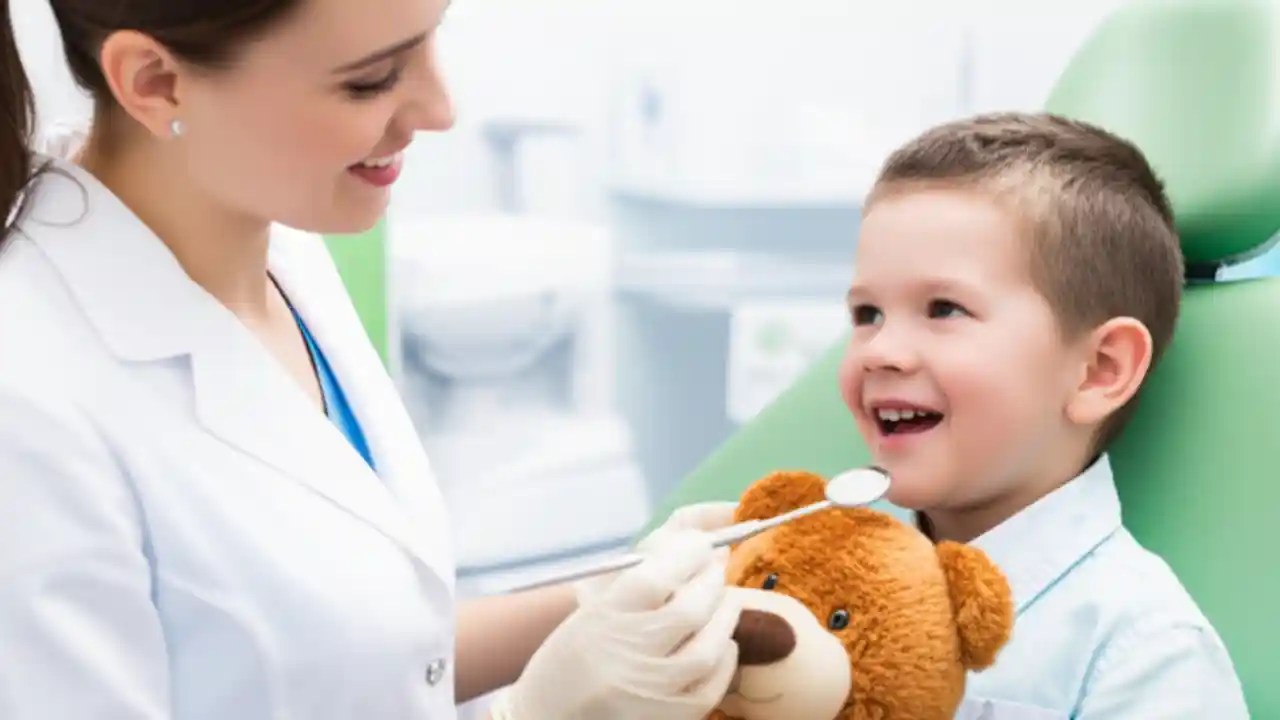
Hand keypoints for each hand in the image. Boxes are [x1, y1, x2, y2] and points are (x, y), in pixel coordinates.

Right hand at [490, 527, 740, 719]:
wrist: (546, 717)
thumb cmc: (567, 659)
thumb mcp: (590, 613)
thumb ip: (638, 583)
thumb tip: (699, 547)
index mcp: (600, 620)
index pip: (654, 578)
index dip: (688, 554)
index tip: (701, 543)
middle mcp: (624, 656)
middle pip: (688, 610)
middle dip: (712, 580)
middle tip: (716, 567)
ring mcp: (646, 693)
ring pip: (706, 651)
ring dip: (725, 618)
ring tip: (725, 600)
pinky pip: (709, 689)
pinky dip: (724, 661)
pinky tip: (723, 643)